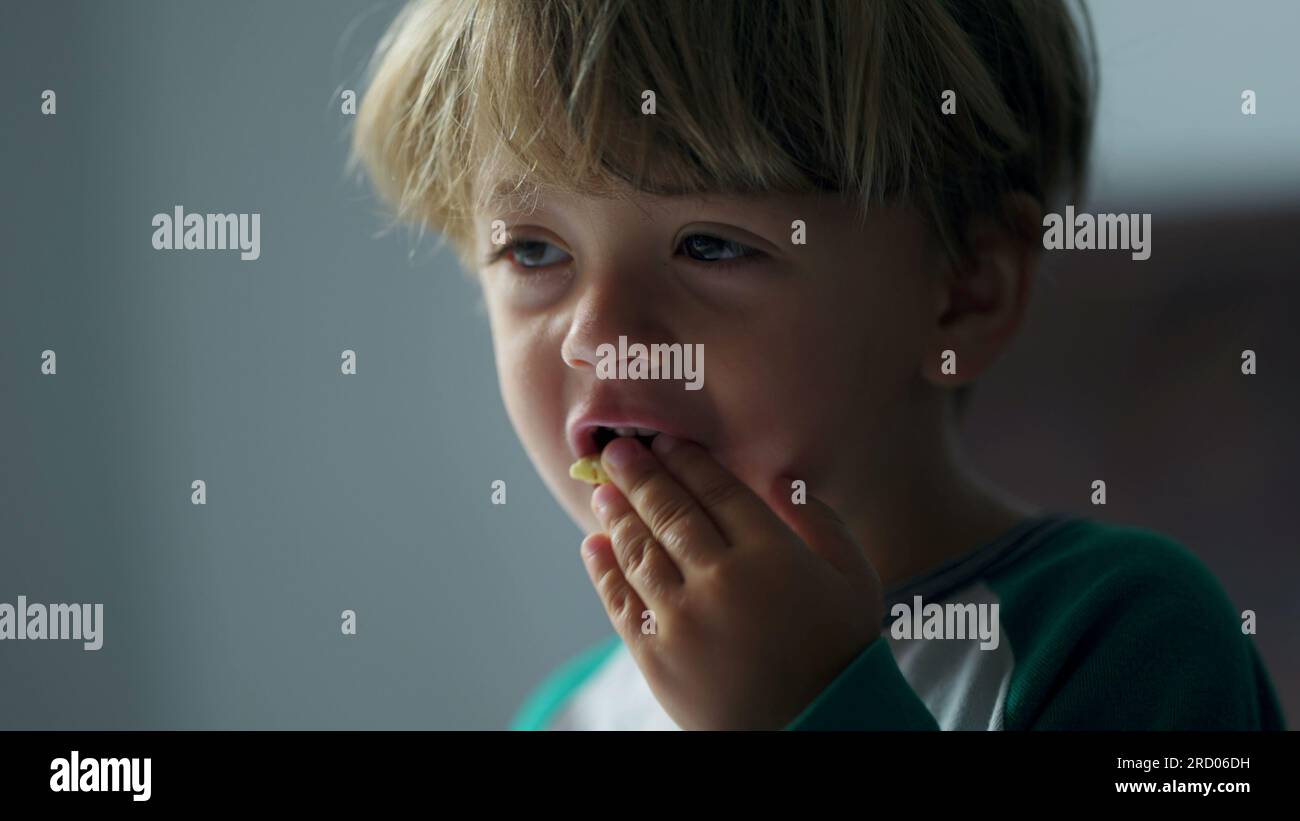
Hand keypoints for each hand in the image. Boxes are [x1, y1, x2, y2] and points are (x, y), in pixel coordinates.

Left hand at [580, 434, 883, 729]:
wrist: (816, 729)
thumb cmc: (839, 649)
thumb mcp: (854, 577)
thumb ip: (819, 521)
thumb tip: (778, 479)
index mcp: (771, 555)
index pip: (715, 491)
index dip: (685, 461)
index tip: (665, 442)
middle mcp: (721, 581)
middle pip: (669, 514)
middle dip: (640, 476)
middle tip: (619, 451)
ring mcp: (683, 621)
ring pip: (639, 553)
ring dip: (618, 516)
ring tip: (604, 491)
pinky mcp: (658, 658)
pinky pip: (622, 603)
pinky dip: (604, 570)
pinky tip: (594, 546)